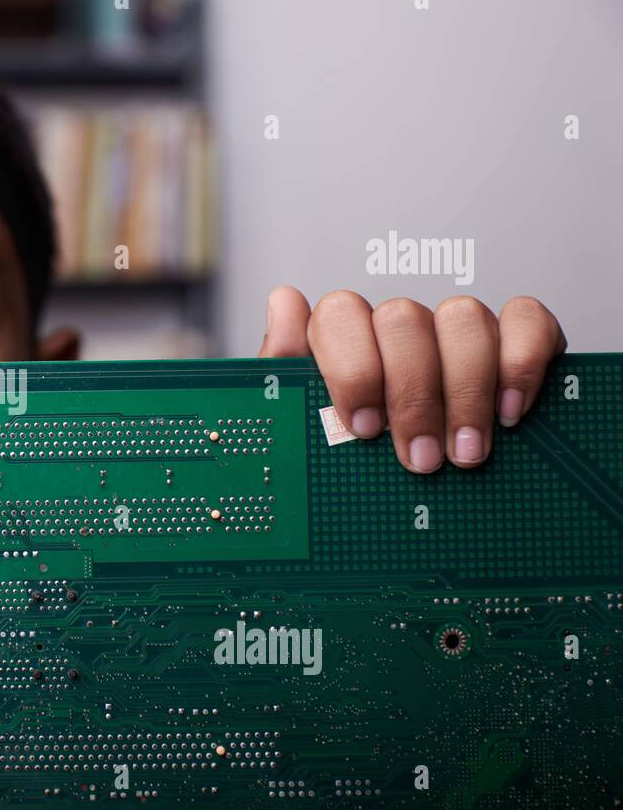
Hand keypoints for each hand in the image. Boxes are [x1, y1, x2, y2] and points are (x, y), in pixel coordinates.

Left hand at [258, 288, 566, 473]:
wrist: (400, 508)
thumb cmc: (352, 460)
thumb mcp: (305, 430)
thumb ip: (286, 369)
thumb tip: (284, 301)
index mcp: (344, 341)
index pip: (340, 315)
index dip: (353, 369)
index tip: (364, 428)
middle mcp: (398, 328)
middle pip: (403, 319)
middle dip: (412, 394)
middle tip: (420, 458)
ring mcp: (455, 329)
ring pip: (461, 317)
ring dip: (465, 390)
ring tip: (464, 452)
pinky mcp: (515, 338)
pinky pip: (526, 320)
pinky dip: (520, 364)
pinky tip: (509, 413)